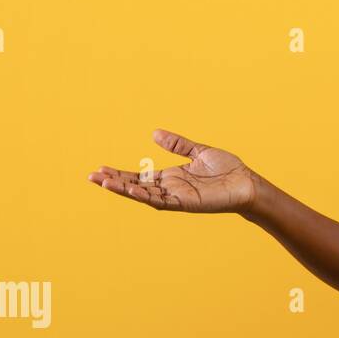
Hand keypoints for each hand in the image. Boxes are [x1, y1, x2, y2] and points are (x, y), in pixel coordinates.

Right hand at [87, 129, 258, 214]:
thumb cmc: (227, 169)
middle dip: (114, 182)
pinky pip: (163, 202)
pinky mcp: (187, 203)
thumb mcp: (198, 151)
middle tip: (91, 176)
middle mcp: (170, 188)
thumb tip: (154, 133)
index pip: (139, 176)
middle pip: (135, 186)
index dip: (120, 174)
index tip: (100, 169)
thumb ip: (178, 144)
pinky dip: (146, 196)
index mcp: (171, 177)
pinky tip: (132, 190)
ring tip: (103, 183)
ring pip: (144, 195)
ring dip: (124, 190)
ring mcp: (177, 197)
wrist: (247, 183)